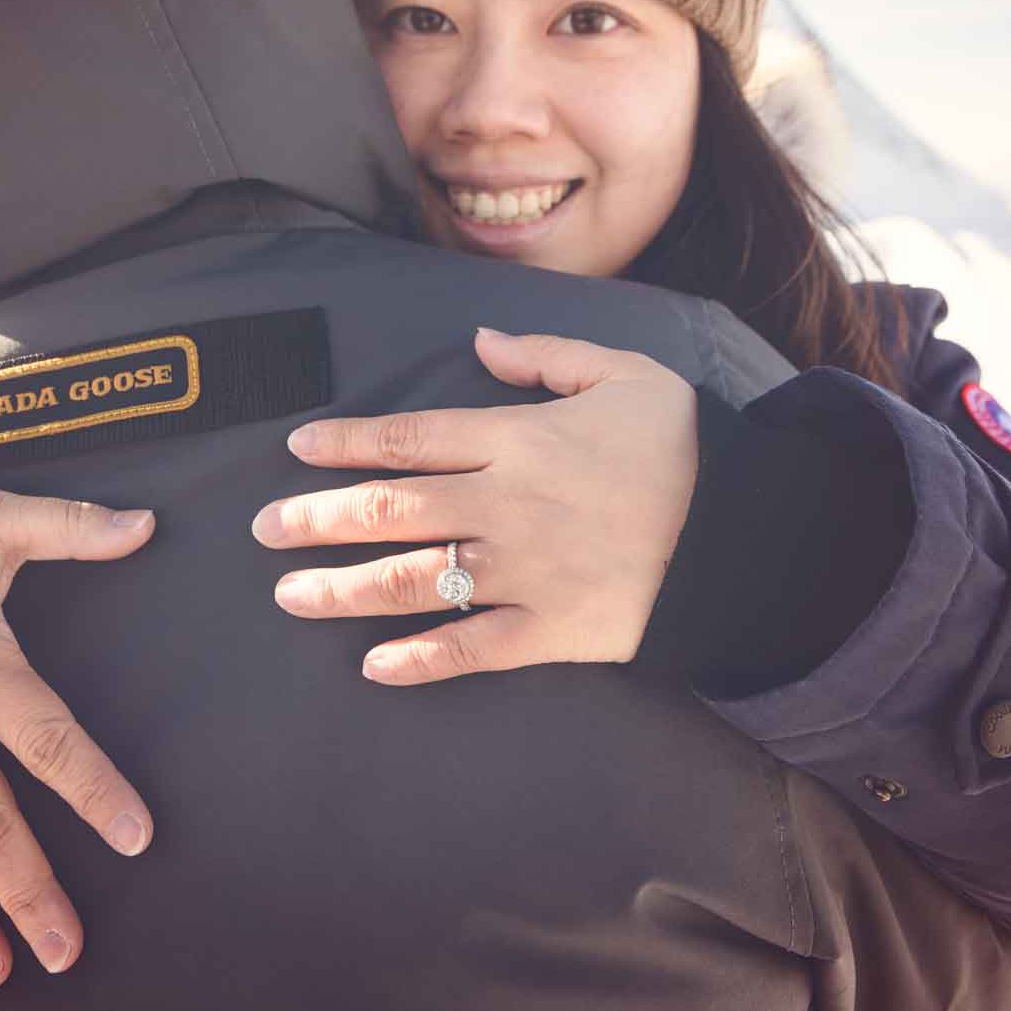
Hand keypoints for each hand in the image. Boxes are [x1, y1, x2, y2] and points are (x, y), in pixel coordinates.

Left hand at [253, 329, 697, 684]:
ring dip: (341, 589)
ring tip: (288, 594)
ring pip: (410, 582)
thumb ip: (545, 356)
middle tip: (263, 528)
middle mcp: (503, 507)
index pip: (409, 438)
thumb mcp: (625, 373)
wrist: (747, 533)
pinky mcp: (548, 632)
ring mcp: (521, 574)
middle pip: (389, 510)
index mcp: (517, 441)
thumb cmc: (685, 447)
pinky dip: (420, 660)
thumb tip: (478, 343)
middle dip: (316, 518)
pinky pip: (471, 649)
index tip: (299, 448)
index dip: (345, 442)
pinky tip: (373, 667)